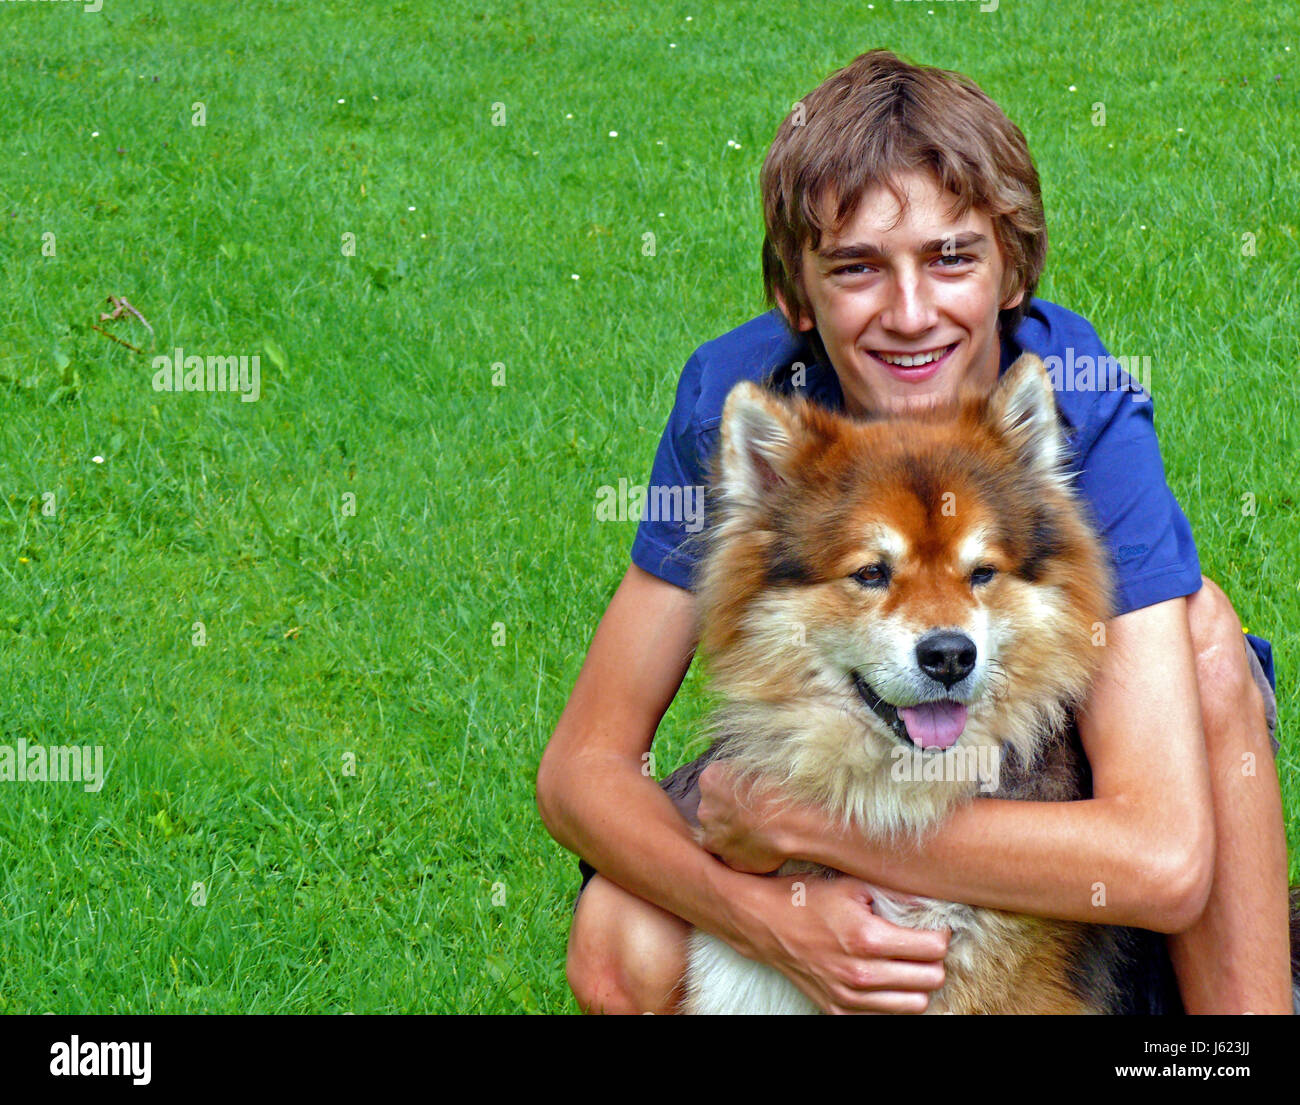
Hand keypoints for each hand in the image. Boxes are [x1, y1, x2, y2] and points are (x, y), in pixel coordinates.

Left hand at [696, 760, 795, 873]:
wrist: (790, 824)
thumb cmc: (777, 791)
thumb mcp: (755, 768)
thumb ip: (738, 774)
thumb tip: (740, 781)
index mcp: (709, 780)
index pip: (713, 780)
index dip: (729, 786)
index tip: (745, 791)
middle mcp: (704, 810)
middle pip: (712, 808)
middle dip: (727, 811)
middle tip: (751, 812)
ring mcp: (713, 839)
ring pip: (719, 834)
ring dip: (732, 832)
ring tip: (756, 830)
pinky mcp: (728, 860)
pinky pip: (733, 854)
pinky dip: (743, 851)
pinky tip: (761, 845)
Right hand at [741, 873, 949, 1013]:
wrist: (764, 922)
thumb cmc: (808, 898)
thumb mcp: (852, 885)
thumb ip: (896, 893)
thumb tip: (934, 897)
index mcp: (867, 938)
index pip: (934, 949)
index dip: (940, 935)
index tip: (932, 926)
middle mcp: (860, 973)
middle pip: (931, 979)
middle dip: (933, 960)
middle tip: (921, 944)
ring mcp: (848, 997)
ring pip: (916, 1004)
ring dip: (917, 983)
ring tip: (905, 963)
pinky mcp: (837, 1010)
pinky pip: (886, 1015)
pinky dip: (893, 999)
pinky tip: (884, 977)